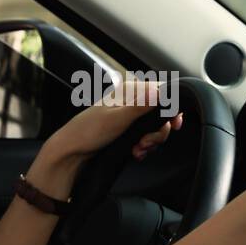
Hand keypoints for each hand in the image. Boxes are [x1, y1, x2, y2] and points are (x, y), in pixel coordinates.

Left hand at [44, 79, 182, 165]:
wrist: (71, 153)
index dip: (171, 108)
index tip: (174, 123)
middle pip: (160, 113)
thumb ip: (141, 105)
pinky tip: (134, 153)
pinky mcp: (126, 132)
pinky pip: (144, 138)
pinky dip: (143, 147)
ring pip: (153, 128)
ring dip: (150, 142)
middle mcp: (130, 102)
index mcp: (128, 91)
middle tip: (146, 142)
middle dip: (157, 131)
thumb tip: (161, 91)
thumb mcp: (118, 119)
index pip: (160, 92)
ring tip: (137, 149)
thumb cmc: (89, 132)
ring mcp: (128, 117)